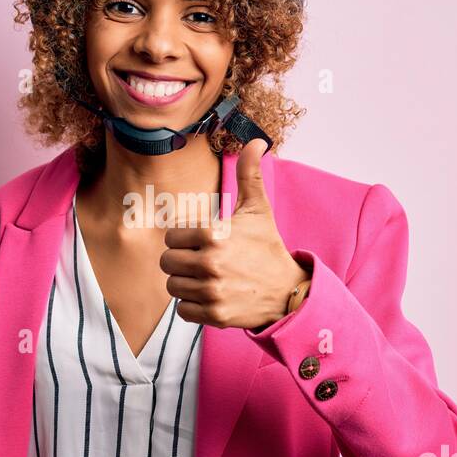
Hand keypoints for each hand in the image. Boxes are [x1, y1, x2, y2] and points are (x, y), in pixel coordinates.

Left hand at [161, 139, 310, 329]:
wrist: (288, 291)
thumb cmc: (267, 247)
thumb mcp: (258, 209)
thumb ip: (249, 174)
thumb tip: (256, 141)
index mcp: (213, 234)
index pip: (171, 238)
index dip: (184, 240)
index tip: (202, 243)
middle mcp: (210, 263)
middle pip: (168, 263)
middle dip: (182, 262)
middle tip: (204, 262)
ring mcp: (212, 291)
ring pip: (173, 286)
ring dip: (186, 284)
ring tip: (208, 278)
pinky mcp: (214, 315)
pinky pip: (182, 310)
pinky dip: (192, 306)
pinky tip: (211, 296)